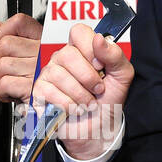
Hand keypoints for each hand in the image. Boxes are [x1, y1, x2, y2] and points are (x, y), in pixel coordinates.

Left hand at [0, 13, 42, 123]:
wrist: (51, 111)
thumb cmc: (33, 82)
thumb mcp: (19, 55)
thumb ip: (1, 36)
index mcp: (45, 41)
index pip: (19, 22)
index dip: (4, 33)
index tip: (6, 47)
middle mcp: (46, 53)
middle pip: (4, 45)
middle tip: (10, 72)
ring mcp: (42, 71)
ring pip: (1, 65)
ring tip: (13, 85)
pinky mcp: (34, 89)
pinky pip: (4, 84)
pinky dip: (2, 92)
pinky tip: (13, 94)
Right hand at [32, 23, 133, 160]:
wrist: (100, 130)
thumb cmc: (109, 103)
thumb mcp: (122, 77)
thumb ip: (115, 55)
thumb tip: (99, 39)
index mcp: (82, 51)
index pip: (78, 32)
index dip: (89, 48)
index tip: (100, 66)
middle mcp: (63, 59)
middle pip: (67, 54)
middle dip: (88, 77)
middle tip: (97, 89)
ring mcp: (49, 75)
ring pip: (59, 75)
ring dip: (80, 95)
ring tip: (88, 103)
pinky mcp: (40, 93)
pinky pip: (50, 92)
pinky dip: (68, 105)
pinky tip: (74, 109)